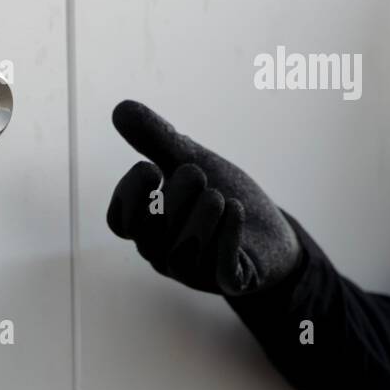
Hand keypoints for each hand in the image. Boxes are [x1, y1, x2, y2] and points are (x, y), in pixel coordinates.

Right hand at [106, 100, 303, 296]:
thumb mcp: (191, 161)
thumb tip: (120, 108)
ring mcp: (197, 271)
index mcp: (150, 226)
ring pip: (183, 255)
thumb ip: (157, 140)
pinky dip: (227, 239)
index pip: (120, 221)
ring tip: (217, 196)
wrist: (269, 232)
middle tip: (196, 173)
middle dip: (172, 200)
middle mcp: (166, 252)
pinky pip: (222, 269)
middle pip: (150, 236)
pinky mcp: (232, 281)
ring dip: (200, 220)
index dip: (129, 197)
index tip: (152, 168)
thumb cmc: (221, 194)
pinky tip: (236, 209)